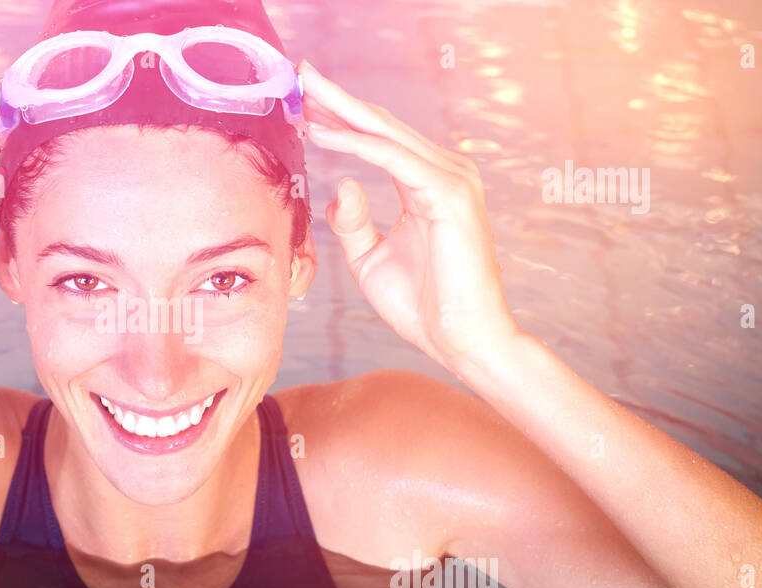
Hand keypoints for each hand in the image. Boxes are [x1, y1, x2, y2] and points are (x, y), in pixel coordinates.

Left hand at [298, 61, 520, 374]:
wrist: (460, 340)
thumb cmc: (424, 305)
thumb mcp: (370, 258)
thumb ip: (353, 222)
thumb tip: (340, 185)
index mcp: (428, 183)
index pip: (380, 139)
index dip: (342, 117)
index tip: (304, 100)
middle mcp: (445, 173)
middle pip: (382, 125)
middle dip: (338, 99)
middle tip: (301, 72)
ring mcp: (452, 179)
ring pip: (386, 132)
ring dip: (343, 110)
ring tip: (304, 93)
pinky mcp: (449, 193)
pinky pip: (392, 158)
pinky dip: (356, 144)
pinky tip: (324, 134)